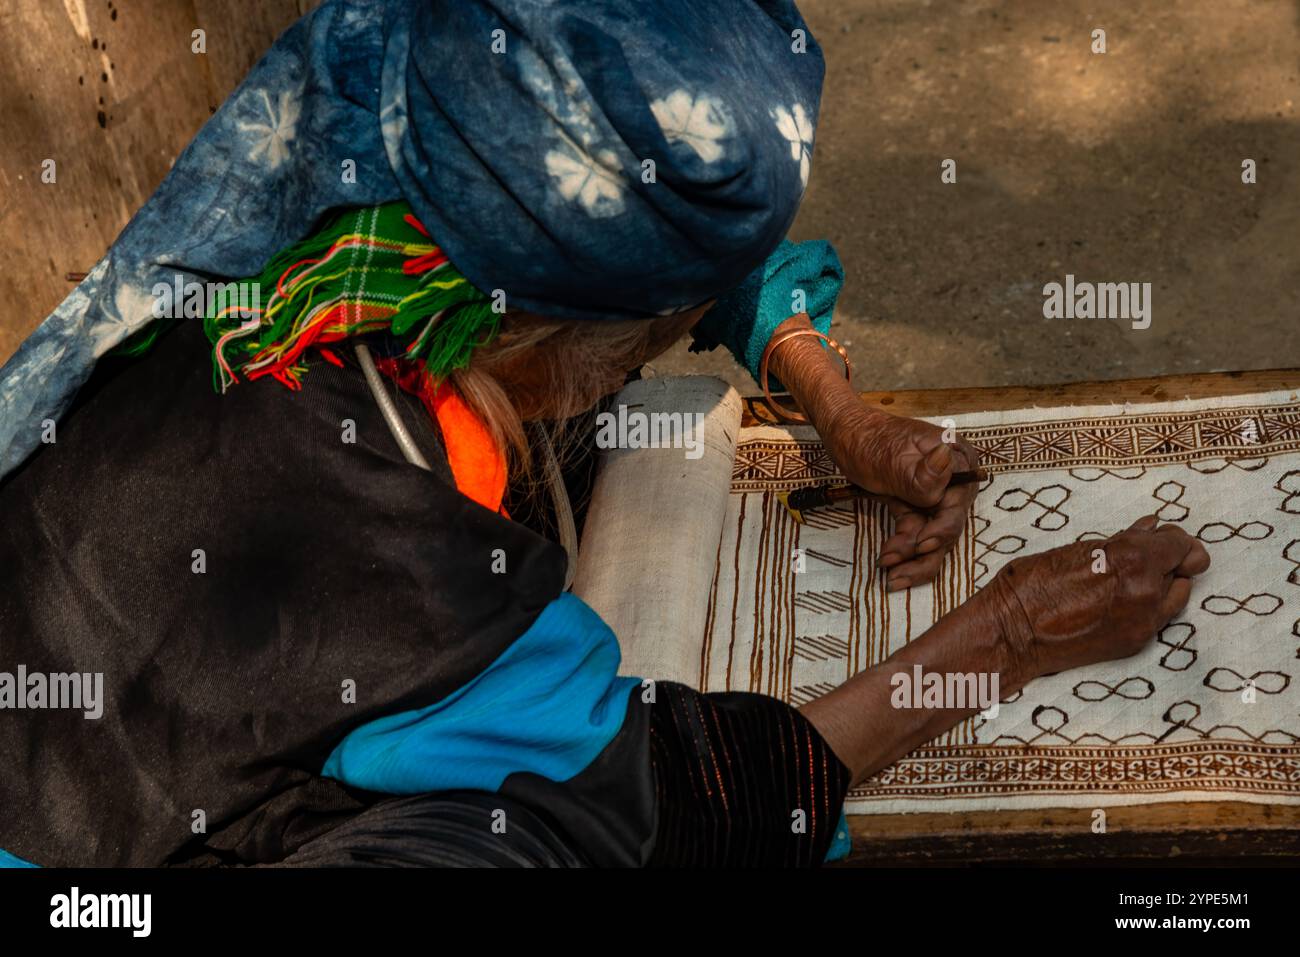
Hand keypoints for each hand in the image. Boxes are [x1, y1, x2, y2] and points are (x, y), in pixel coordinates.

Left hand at [824, 406, 981, 590]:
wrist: (842, 435)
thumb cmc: (866, 439)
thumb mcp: (891, 458)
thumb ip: (921, 472)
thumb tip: (947, 462)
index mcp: (956, 459)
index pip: (958, 502)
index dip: (942, 528)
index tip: (921, 544)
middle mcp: (953, 480)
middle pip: (947, 525)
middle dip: (922, 553)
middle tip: (897, 573)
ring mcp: (935, 495)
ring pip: (932, 537)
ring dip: (911, 560)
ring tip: (890, 578)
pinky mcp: (916, 505)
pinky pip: (916, 534)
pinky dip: (903, 549)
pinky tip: (887, 560)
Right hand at [982, 515, 1211, 681]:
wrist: (1012, 634)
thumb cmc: (1032, 584)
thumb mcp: (1077, 549)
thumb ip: (1121, 542)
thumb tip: (1149, 530)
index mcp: (1132, 560)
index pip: (1181, 545)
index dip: (1174, 538)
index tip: (1160, 536)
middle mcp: (1146, 593)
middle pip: (1183, 569)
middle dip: (1167, 559)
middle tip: (1143, 555)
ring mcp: (1144, 623)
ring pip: (1176, 596)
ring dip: (1163, 583)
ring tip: (1132, 578)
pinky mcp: (1135, 643)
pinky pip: (1158, 617)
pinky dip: (1149, 604)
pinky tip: (1121, 598)